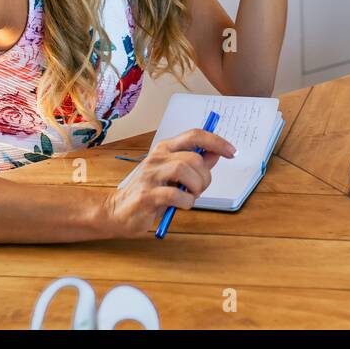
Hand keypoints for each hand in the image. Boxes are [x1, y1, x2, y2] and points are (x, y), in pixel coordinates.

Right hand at [100, 128, 235, 237]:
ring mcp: (150, 175)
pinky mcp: (146, 195)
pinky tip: (183, 205)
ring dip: (196, 187)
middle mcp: (156, 157)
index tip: (232, 152)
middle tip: (200, 188)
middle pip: (193, 157)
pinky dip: (186, 201)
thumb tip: (217, 153)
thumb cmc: (149, 192)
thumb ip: (195, 164)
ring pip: (184, 169)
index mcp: (164, 149)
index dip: (216, 141)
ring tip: (191, 196)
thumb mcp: (174, 175)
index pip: (194, 135)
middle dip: (205, 176)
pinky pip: (175, 194)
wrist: (117, 212)